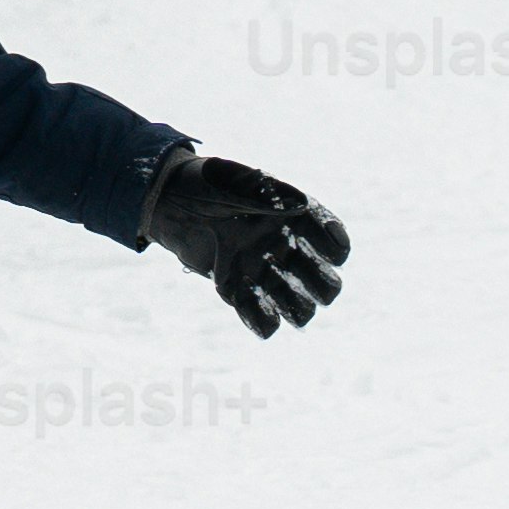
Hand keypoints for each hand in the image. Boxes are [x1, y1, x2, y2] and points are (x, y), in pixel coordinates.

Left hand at [146, 152, 350, 336]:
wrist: (170, 200)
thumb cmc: (207, 183)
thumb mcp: (234, 182)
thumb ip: (261, 196)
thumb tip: (297, 207)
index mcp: (289, 213)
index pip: (323, 230)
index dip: (335, 244)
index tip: (337, 253)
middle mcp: (281, 244)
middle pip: (317, 273)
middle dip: (325, 285)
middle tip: (324, 291)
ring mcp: (260, 268)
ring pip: (292, 298)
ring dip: (299, 308)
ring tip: (295, 312)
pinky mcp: (235, 286)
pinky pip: (255, 310)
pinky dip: (263, 320)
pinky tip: (267, 325)